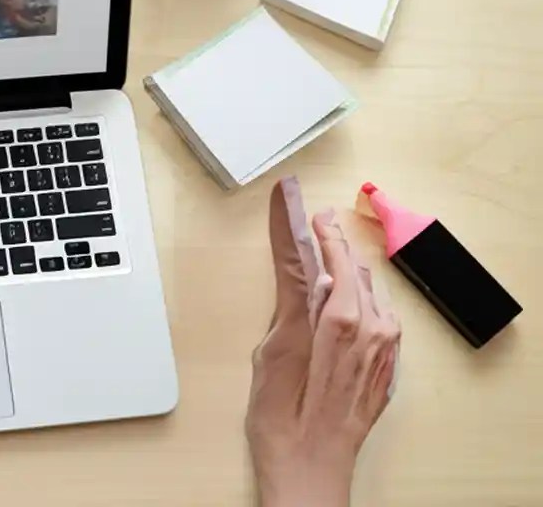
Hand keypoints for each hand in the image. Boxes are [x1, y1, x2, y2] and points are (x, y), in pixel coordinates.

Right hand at [247, 178, 400, 506]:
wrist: (311, 465)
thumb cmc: (283, 419)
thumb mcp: (274, 354)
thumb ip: (293, 306)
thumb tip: (307, 272)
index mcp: (335, 319)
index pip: (314, 254)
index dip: (297, 220)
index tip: (289, 194)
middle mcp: (367, 326)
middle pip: (346, 265)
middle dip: (327, 238)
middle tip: (308, 214)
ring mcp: (383, 346)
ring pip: (367, 287)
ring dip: (347, 266)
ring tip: (327, 247)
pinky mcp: (386, 363)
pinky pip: (379, 313)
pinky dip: (361, 294)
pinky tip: (347, 291)